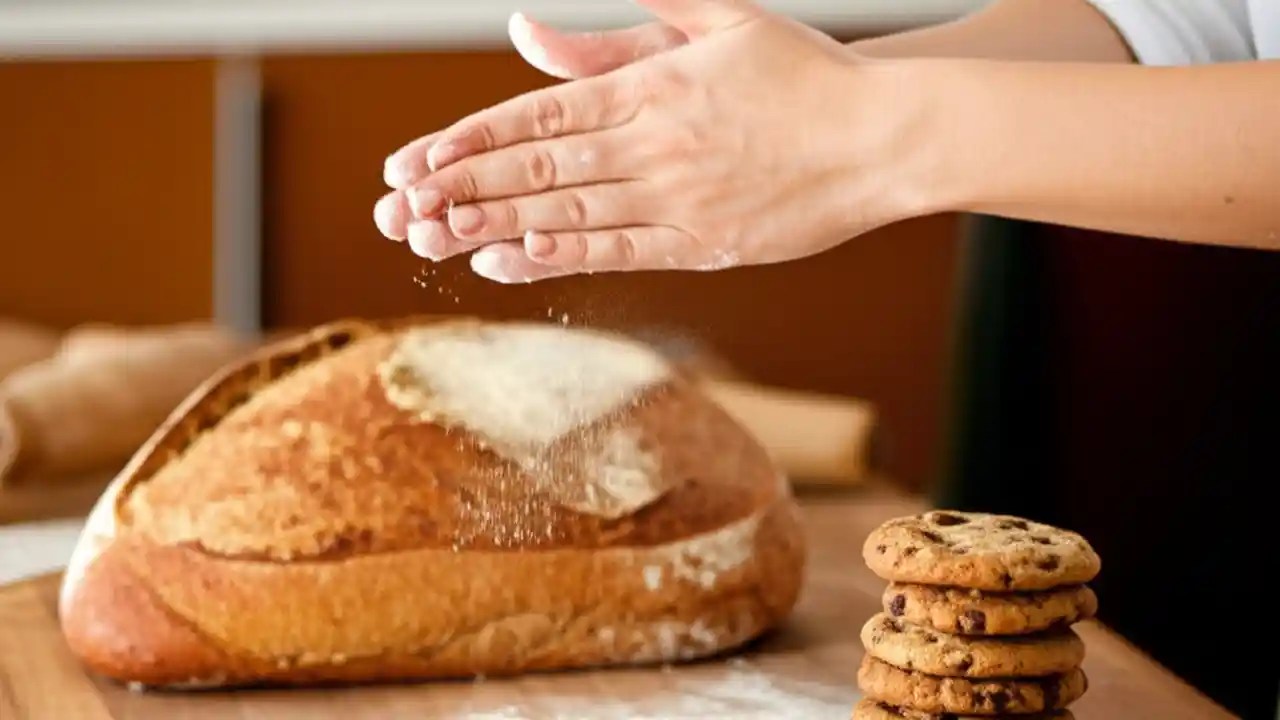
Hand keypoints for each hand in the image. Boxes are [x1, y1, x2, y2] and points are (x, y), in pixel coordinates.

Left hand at [375, 0, 925, 282]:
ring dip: (492, 226)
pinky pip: (616, 253)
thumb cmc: (804, 73)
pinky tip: (505, 262)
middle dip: (461, 186)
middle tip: (400, 205)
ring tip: (431, 236)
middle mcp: (654, 145)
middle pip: (537, 170)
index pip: (538, 115)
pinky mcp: (705, 245)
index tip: (416, 158)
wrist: (885, 137)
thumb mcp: (715, 20)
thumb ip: (617, 28)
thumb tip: (528, 27)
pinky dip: (556, 258)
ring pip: (566, 216)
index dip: (469, 139)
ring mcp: (678, 199)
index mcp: (653, 85)